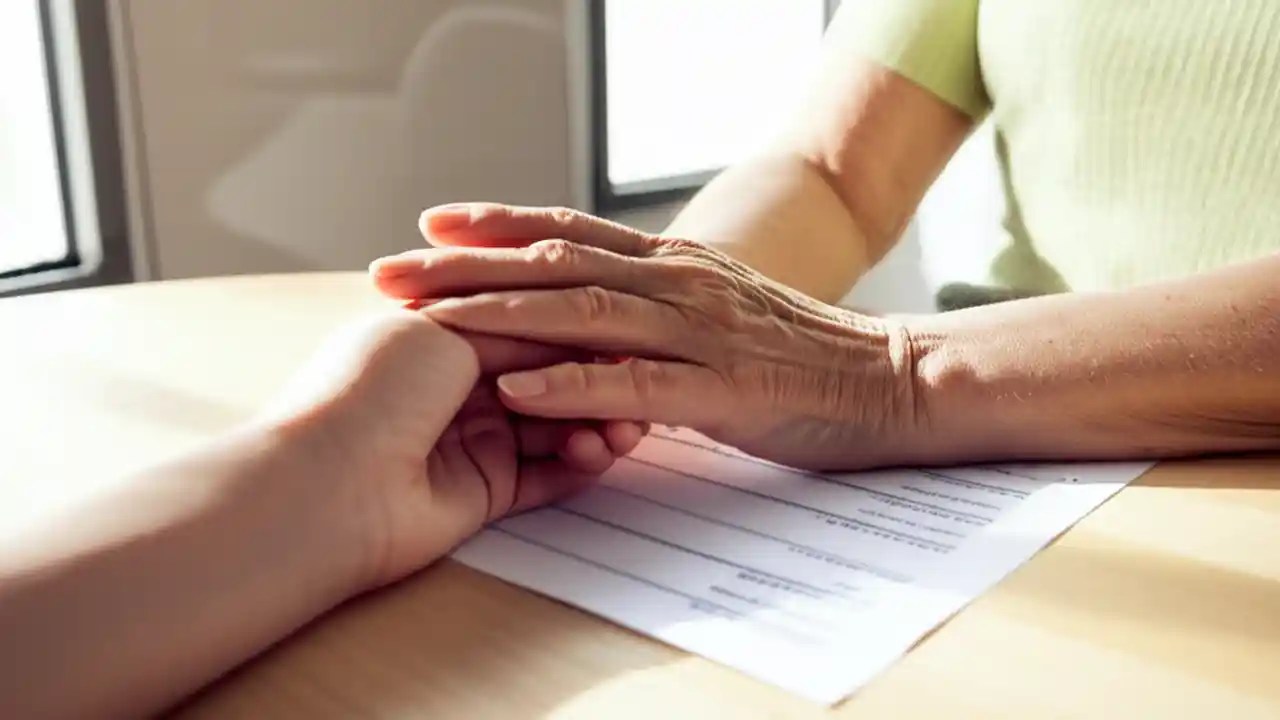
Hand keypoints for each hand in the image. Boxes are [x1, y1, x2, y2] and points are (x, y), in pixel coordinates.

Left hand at [262, 311, 644, 590]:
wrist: (333, 484)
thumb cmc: (376, 389)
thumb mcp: (453, 330)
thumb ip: (521, 328)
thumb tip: (580, 331)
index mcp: (438, 332)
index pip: (524, 321)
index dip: (572, 324)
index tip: (620, 325)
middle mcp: (455, 384)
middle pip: (546, 374)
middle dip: (594, 375)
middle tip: (637, 378)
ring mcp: (471, 438)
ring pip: (556, 424)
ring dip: (596, 420)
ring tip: (625, 426)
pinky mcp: (485, 491)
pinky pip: (548, 474)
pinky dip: (582, 461)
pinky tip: (605, 449)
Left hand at [370, 204, 922, 469]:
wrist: (887, 380)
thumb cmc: (799, 355)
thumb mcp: (720, 311)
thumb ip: (660, 305)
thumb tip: (602, 309)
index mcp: (674, 265)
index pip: (569, 233)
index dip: (496, 226)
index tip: (430, 227)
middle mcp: (676, 283)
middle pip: (553, 263)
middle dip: (463, 269)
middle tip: (389, 273)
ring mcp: (697, 331)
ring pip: (581, 312)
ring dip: (497, 314)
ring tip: (427, 321)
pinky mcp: (719, 387)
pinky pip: (632, 383)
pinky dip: (569, 384)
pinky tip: (514, 388)